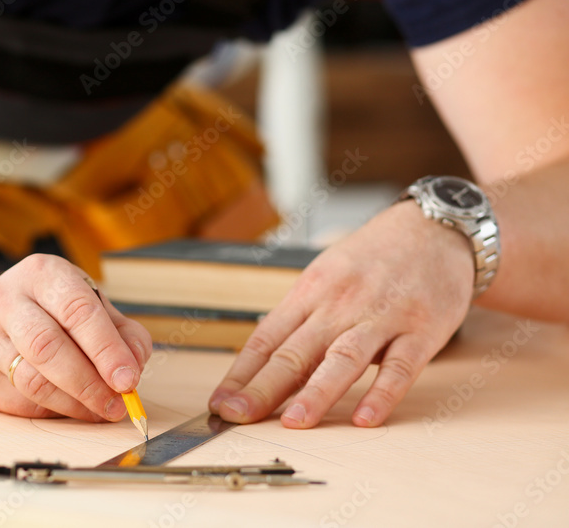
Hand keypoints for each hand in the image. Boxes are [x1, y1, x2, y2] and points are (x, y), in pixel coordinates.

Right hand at [0, 254, 151, 420]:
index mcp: (42, 274)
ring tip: (100, 410)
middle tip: (118, 404)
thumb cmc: (55, 313)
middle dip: (89, 382)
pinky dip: (54, 411)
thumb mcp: (93, 306)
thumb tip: (132, 368)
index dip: (106, 349)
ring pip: (32, 381)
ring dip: (75, 403)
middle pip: (47, 346)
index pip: (77, 310)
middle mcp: (6, 300)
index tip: (128, 379)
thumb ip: (123, 334)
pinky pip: (20, 403)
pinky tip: (70, 406)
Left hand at [209, 201, 474, 427]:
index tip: (220, 403)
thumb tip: (263, 366)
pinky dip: (382, 393)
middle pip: (295, 352)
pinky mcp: (421, 330)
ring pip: (343, 359)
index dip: (241, 374)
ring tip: (295, 423)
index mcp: (309, 293)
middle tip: (237, 416)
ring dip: (317, 393)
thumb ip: (300, 321)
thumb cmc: (372, 260)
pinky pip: (400, 366)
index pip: (266, 339)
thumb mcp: (325, 278)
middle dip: (263, 388)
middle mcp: (339, 305)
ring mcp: (380, 317)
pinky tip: (365, 418)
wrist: (433, 229)